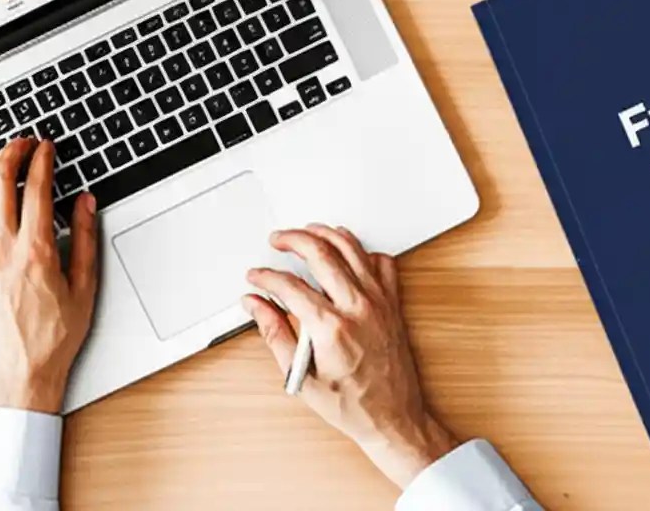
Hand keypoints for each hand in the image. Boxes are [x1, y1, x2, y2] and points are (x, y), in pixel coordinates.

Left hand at [0, 137, 99, 414]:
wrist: (24, 364)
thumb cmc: (56, 331)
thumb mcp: (85, 283)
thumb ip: (85, 236)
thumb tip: (85, 201)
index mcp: (36, 250)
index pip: (36, 188)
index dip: (42, 160)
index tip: (47, 147)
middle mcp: (1, 249)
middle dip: (11, 153)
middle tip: (24, 143)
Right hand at [243, 225, 457, 487]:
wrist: (393, 418)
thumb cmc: (352, 405)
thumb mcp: (301, 378)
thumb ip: (275, 335)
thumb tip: (256, 306)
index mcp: (331, 328)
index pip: (290, 285)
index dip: (266, 276)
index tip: (256, 277)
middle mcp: (358, 307)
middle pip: (321, 252)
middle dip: (293, 239)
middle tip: (278, 240)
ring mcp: (379, 302)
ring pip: (353, 248)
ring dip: (327, 233)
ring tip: (308, 231)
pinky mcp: (393, 303)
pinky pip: (382, 263)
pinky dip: (364, 251)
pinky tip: (350, 252)